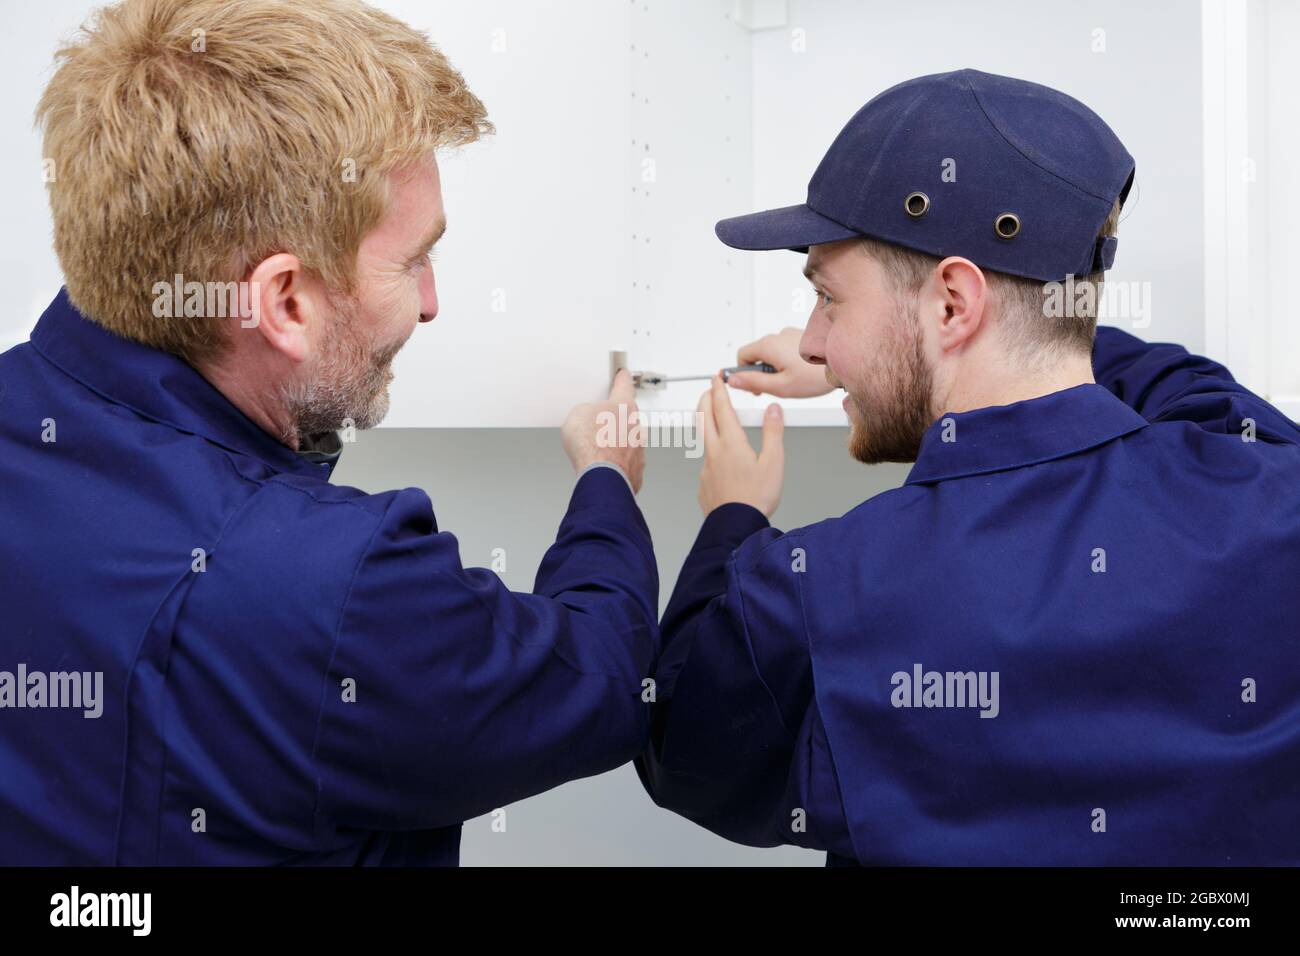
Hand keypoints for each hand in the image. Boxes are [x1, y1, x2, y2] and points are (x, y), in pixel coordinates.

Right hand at [561, 369, 644, 492]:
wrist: (601, 476)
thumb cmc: (593, 447)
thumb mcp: (577, 415)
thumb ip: (586, 411)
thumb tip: (585, 416)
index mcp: (623, 406)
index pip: (624, 385)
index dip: (622, 378)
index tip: (623, 374)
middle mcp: (636, 425)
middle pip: (626, 415)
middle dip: (613, 418)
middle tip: (596, 424)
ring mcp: (638, 448)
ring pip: (627, 439)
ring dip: (614, 442)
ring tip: (595, 449)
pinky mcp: (636, 468)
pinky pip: (625, 460)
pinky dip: (615, 462)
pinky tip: (602, 464)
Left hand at [697, 374, 783, 516]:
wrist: (735, 526)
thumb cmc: (755, 498)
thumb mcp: (773, 462)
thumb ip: (773, 432)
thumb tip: (773, 410)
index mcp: (732, 443)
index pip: (722, 408)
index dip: (719, 389)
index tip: (717, 378)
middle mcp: (714, 452)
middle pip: (704, 417)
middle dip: (706, 399)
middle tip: (710, 390)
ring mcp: (706, 468)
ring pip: (703, 437)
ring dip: (706, 422)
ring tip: (713, 417)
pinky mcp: (704, 482)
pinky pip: (705, 459)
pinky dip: (711, 449)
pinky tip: (719, 456)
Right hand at [725, 326, 833, 397]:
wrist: (843, 364)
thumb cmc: (815, 376)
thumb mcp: (780, 386)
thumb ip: (753, 382)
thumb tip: (733, 380)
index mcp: (769, 345)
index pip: (741, 355)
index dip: (743, 373)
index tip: (751, 386)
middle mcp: (778, 336)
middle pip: (757, 354)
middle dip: (761, 372)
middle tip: (775, 388)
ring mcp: (790, 335)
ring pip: (772, 353)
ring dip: (775, 368)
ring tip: (791, 381)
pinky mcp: (801, 338)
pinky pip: (785, 350)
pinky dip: (787, 362)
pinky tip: (800, 373)